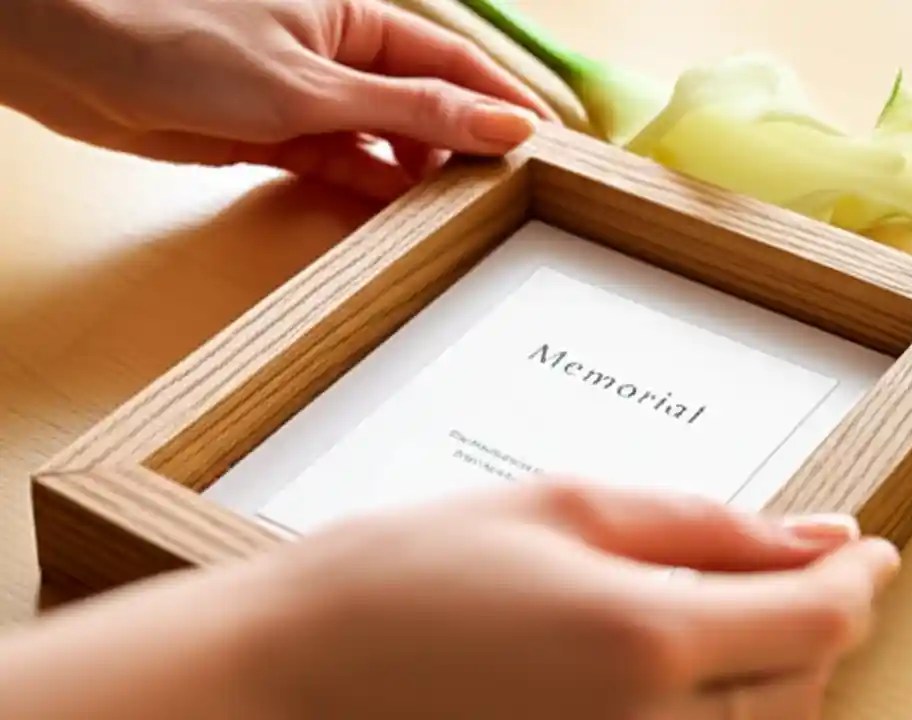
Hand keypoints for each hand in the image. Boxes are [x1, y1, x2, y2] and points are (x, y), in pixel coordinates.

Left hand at [0, 0, 554, 199]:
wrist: (69, 59)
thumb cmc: (177, 37)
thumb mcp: (313, 82)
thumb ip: (413, 108)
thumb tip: (503, 123)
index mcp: (361, 17)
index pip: (457, 64)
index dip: (506, 105)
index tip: (552, 149)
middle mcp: (343, 57)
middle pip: (430, 107)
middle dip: (469, 149)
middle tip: (512, 199)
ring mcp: (312, 100)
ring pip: (391, 145)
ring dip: (422, 180)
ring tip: (464, 219)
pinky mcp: (280, 139)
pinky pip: (347, 170)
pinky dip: (373, 195)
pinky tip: (403, 221)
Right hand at [257, 480, 900, 718]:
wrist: (292, 678)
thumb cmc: (404, 579)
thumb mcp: (564, 510)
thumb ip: (710, 527)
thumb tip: (817, 536)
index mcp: (645, 642)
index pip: (820, 619)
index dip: (861, 578)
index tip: (871, 549)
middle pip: (806, 685)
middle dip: (820, 621)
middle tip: (801, 565)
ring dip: (779, 674)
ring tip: (741, 613)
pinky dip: (726, 716)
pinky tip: (688, 673)